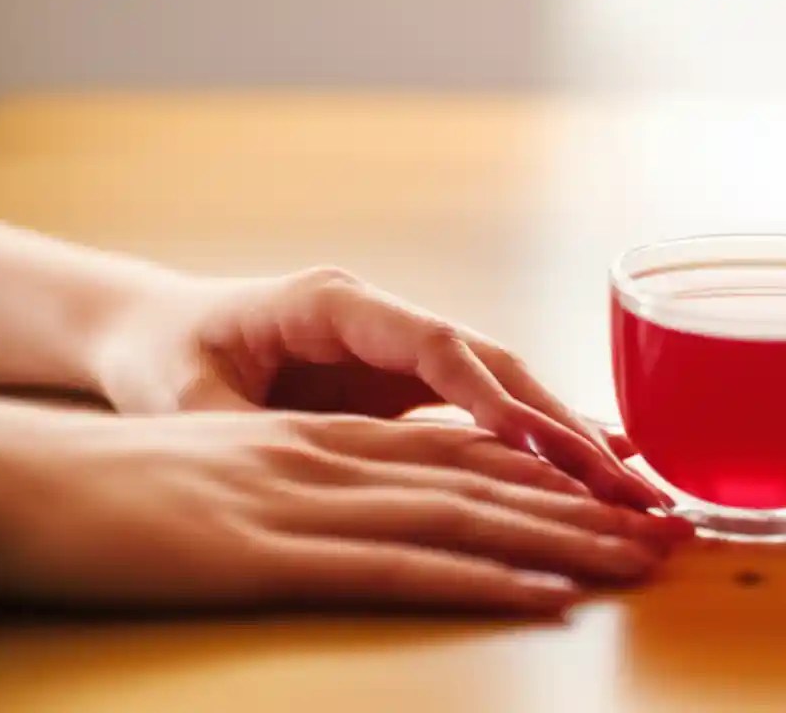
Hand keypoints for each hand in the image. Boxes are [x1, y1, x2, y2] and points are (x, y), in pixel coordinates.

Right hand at [0, 391, 690, 612]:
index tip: (622, 494)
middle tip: (670, 525)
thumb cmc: (108, 484)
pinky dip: (480, 577)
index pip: (461, 449)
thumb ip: (302, 480)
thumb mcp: (227, 468)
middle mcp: (330, 456)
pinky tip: (542, 593)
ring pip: (462, 513)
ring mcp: (303, 501)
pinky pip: (396, 566)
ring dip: (563, 537)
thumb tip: (371, 504)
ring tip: (641, 558)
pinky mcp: (266, 555)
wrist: (7, 472)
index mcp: (321, 436)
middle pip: (484, 475)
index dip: (550, 472)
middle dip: (587, 501)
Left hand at [93, 267, 665, 507]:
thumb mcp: (185, 398)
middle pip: (492, 364)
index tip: (549, 445)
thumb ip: (253, 436)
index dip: (496, 396)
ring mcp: (399, 350)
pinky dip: (531, 443)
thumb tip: (321, 477)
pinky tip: (582, 472)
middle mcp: (384, 319)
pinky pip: (481, 413)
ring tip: (631, 483)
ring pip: (502, 387)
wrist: (155, 330)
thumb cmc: (164, 353)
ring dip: (563, 436)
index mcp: (336, 303)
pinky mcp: (402, 384)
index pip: (436, 346)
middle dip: (561, 424)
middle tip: (628, 480)